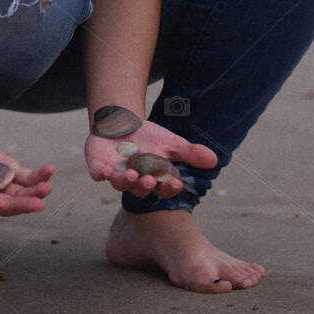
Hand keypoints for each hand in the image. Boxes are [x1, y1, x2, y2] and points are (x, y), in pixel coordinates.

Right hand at [0, 130, 52, 217]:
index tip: (3, 202)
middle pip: (7, 205)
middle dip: (22, 205)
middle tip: (38, 204)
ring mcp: (0, 185)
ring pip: (21, 193)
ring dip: (35, 192)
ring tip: (47, 187)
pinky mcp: (9, 171)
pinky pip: (27, 177)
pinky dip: (38, 175)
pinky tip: (50, 170)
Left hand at [84, 107, 214, 199]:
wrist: (121, 123)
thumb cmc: (148, 137)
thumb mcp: (172, 143)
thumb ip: (190, 153)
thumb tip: (214, 160)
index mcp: (154, 178)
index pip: (164, 189)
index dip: (169, 188)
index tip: (176, 182)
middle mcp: (135, 181)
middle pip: (140, 189)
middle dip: (144, 186)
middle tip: (149, 180)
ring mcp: (116, 175)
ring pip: (120, 184)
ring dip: (124, 181)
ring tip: (129, 174)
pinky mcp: (99, 167)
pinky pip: (98, 173)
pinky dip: (101, 173)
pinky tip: (105, 170)